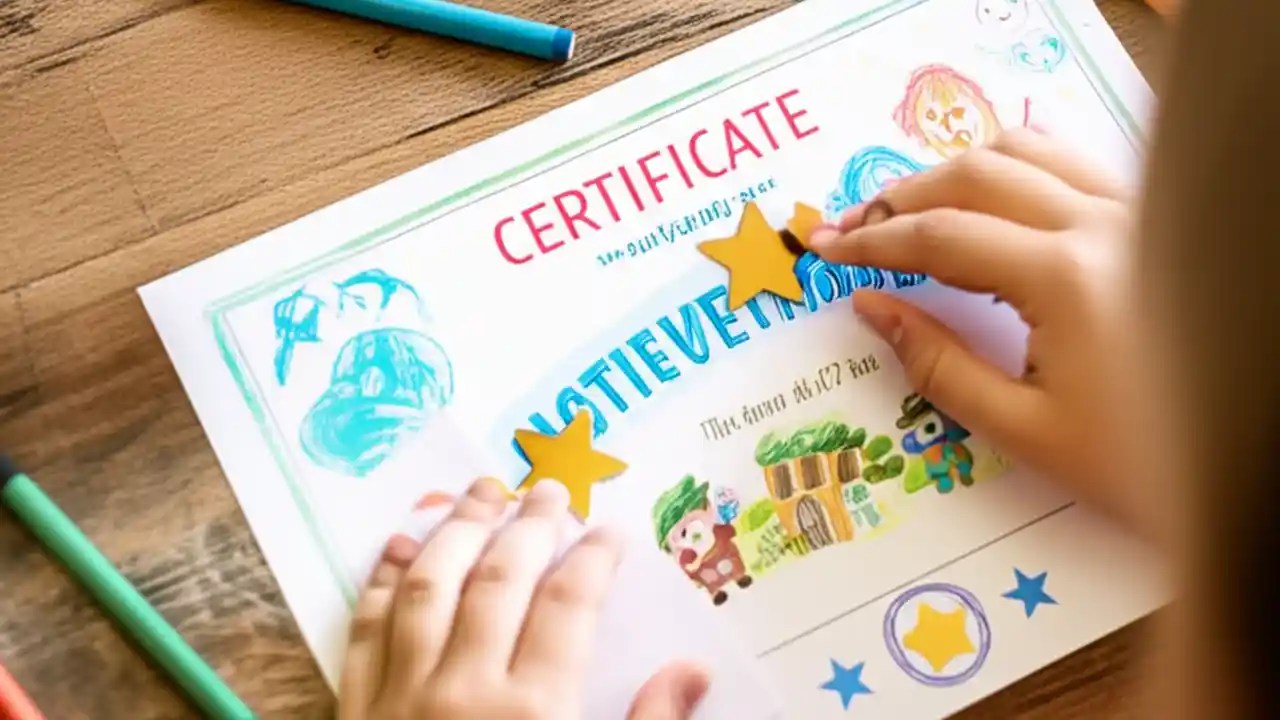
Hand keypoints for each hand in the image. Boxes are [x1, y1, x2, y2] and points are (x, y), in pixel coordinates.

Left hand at [339, 478, 709, 719]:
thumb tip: (692, 673)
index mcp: (534, 715)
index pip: (569, 606)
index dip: (593, 559)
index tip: (610, 531)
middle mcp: (465, 692)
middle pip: (501, 579)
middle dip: (529, 525)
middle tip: (549, 487)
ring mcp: (400, 699)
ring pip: (428, 587)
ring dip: (456, 530)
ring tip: (480, 490)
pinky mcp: (353, 715)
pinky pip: (363, 630)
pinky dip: (380, 582)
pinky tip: (398, 545)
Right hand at [809, 129, 1143, 524]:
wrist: (1241, 467)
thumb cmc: (1142, 464)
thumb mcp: (1025, 429)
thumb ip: (938, 364)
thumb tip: (873, 307)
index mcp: (1067, 278)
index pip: (943, 235)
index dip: (875, 241)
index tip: (829, 251)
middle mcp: (1105, 226)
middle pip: (976, 174)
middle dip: (902, 197)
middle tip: (853, 230)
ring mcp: (1136, 216)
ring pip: (1026, 150)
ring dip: (956, 171)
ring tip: (910, 208)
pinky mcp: (1152, 224)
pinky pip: (1072, 162)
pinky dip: (1015, 166)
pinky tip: (988, 196)